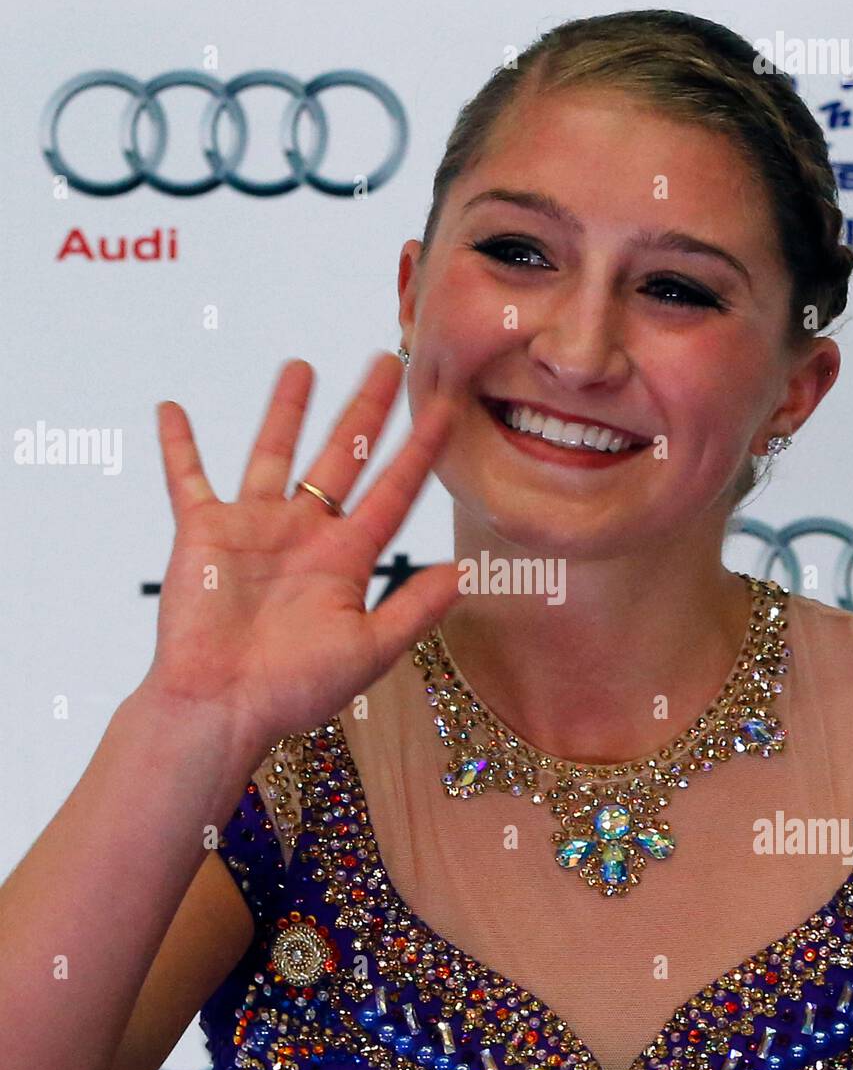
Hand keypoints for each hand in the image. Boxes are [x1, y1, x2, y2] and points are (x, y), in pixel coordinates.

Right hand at [144, 353, 462, 758]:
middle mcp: (305, 534)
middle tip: (387, 362)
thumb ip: (413, 609)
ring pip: (274, 454)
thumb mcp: (368, 649)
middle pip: (341, 457)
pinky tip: (171, 407)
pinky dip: (178, 445)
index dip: (419, 450)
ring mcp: (254, 529)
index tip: (445, 408)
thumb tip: (464, 573)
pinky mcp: (204, 533)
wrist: (221, 707)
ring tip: (301, 366)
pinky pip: (188, 479)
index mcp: (346, 559)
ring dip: (286, 411)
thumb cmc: (293, 690)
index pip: (392, 491)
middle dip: (365, 410)